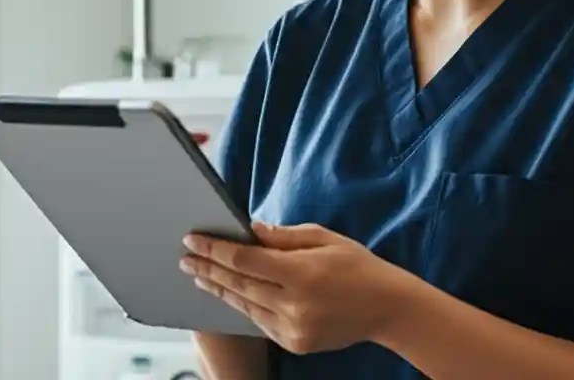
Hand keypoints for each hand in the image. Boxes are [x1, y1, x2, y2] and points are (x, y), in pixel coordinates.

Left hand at [181, 221, 417, 354]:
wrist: (387, 308)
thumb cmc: (356, 266)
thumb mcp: (323, 238)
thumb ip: (282, 236)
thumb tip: (248, 228)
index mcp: (301, 272)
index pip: (244, 259)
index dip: (214, 249)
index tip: (192, 239)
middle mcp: (294, 304)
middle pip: (238, 284)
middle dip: (208, 269)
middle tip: (185, 258)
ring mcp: (294, 328)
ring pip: (245, 306)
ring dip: (219, 289)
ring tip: (199, 275)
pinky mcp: (295, 343)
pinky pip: (260, 322)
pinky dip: (243, 306)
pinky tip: (229, 294)